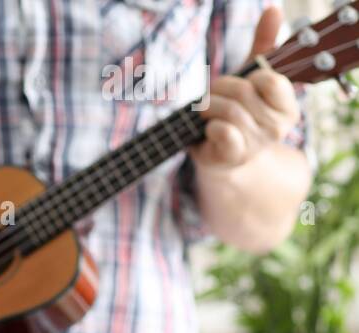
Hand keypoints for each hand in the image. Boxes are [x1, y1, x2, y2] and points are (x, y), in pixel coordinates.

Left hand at [190, 6, 300, 172]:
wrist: (221, 154)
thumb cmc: (237, 110)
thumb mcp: (250, 76)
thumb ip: (263, 45)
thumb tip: (273, 9)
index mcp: (287, 106)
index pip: (270, 79)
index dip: (248, 77)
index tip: (243, 84)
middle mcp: (278, 127)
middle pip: (242, 91)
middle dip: (219, 89)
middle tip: (216, 98)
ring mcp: (258, 144)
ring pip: (228, 109)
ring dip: (208, 108)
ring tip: (209, 114)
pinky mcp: (236, 155)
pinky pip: (221, 130)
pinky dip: (208, 126)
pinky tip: (209, 130)